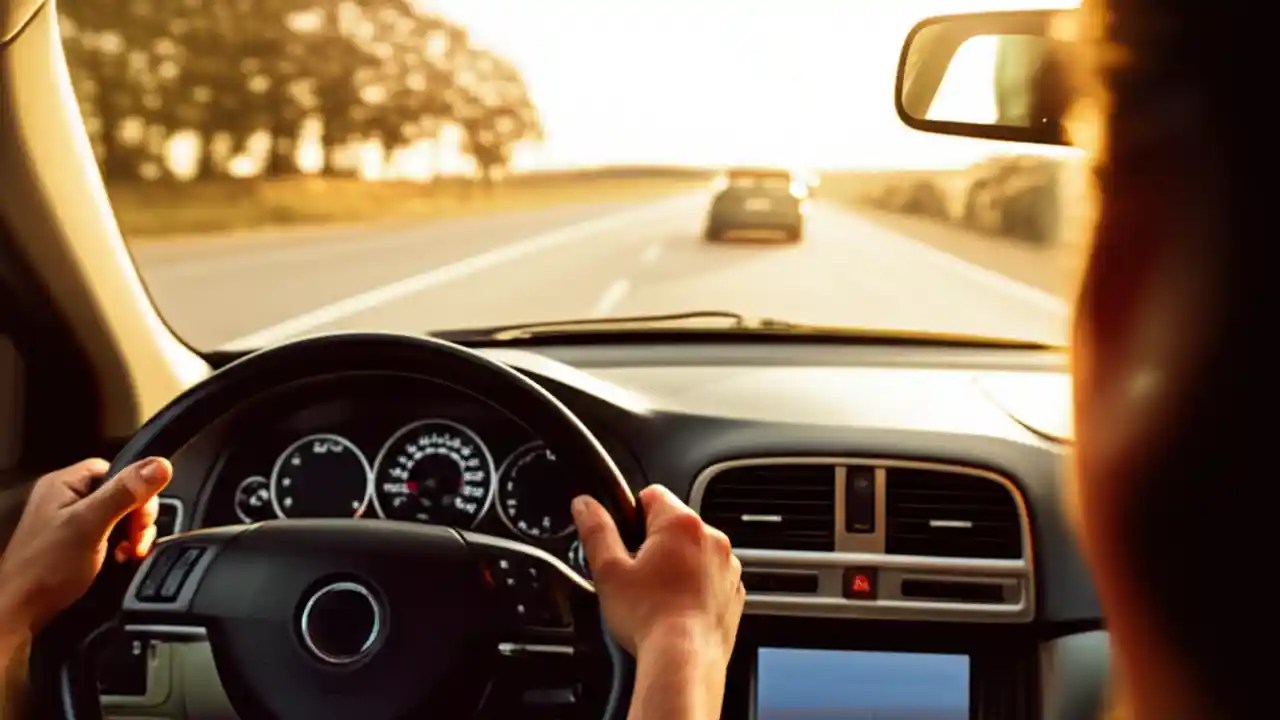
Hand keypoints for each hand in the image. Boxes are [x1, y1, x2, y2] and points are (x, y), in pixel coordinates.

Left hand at [0, 457, 171, 635]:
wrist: (21, 612)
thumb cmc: (46, 568)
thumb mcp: (90, 524)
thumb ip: (125, 493)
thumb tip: (160, 465)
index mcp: (64, 483)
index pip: (115, 469)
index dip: (135, 489)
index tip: (142, 516)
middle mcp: (66, 498)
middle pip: (121, 493)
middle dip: (137, 517)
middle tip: (136, 539)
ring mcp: (70, 522)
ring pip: (119, 516)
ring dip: (133, 534)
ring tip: (129, 552)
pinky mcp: (76, 544)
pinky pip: (111, 534)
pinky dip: (122, 546)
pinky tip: (121, 558)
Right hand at [571, 483, 743, 660]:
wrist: (684, 661)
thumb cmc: (650, 618)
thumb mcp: (609, 571)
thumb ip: (596, 530)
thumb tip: (585, 504)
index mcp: (681, 523)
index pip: (652, 494)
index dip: (632, 515)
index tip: (625, 541)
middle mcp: (712, 538)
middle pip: (674, 524)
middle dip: (653, 543)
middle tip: (636, 574)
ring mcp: (727, 566)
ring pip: (693, 551)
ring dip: (677, 564)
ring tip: (656, 595)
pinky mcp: (734, 591)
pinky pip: (711, 577)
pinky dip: (695, 587)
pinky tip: (676, 608)